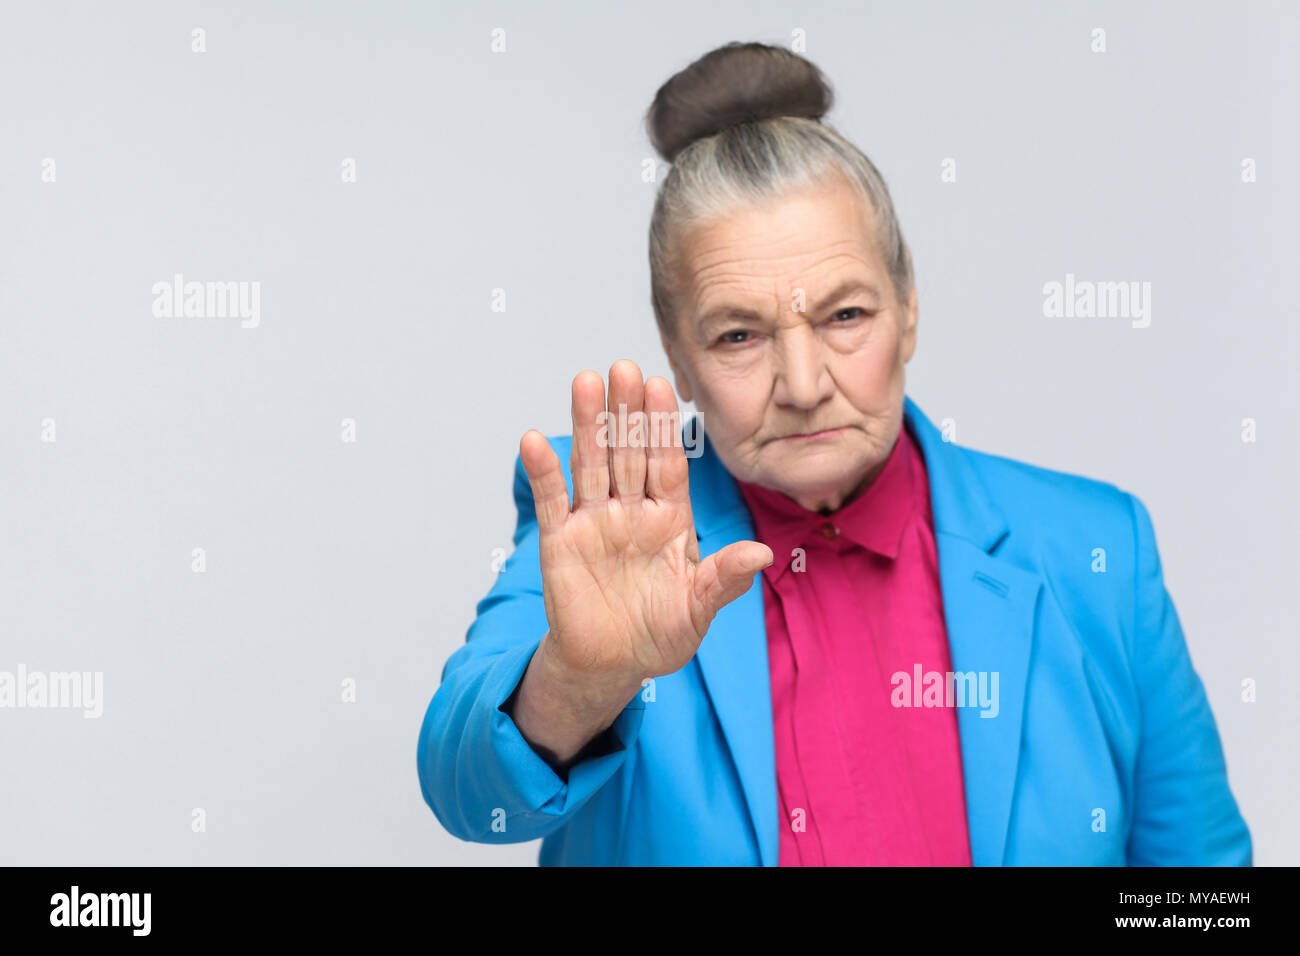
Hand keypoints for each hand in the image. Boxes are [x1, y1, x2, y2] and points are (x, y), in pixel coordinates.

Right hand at [518, 360, 772, 714]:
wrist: (612, 666)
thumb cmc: (661, 634)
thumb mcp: (699, 608)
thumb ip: (725, 578)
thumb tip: (762, 554)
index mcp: (670, 519)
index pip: (668, 463)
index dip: (664, 427)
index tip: (662, 385)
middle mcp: (632, 511)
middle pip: (629, 453)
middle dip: (628, 412)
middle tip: (625, 367)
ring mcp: (595, 522)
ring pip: (592, 464)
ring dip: (587, 425)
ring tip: (586, 382)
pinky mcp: (561, 542)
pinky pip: (552, 501)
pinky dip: (544, 472)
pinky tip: (535, 439)